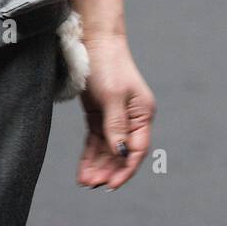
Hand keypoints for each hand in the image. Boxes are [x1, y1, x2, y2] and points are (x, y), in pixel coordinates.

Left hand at [77, 33, 156, 189]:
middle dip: (107, 170)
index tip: (111, 184)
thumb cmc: (107, 64)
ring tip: (85, 182)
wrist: (93, 40)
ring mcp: (115, 117)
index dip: (125, 169)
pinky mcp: (99, 113)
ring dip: (97, 166)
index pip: (136, 150)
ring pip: (107, 149)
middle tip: (91, 185)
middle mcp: (132, 118)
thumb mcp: (112, 96)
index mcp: (143, 114)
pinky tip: (83, 169)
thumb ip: (116, 126)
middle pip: (121, 152)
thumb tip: (120, 153)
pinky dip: (90, 154)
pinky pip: (96, 140)